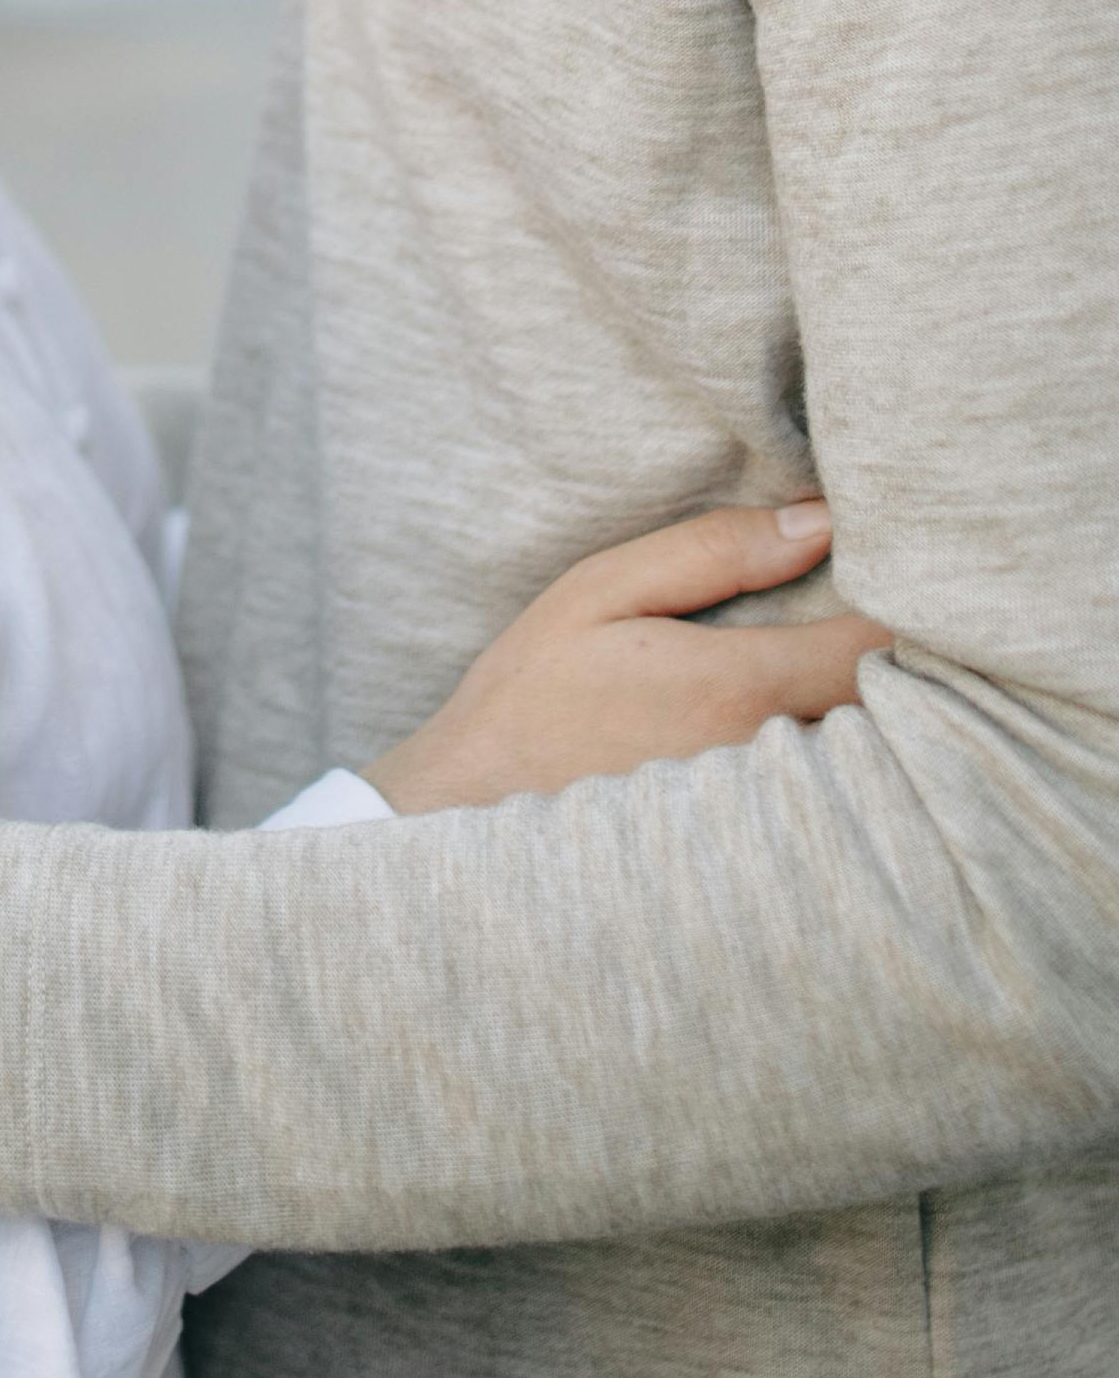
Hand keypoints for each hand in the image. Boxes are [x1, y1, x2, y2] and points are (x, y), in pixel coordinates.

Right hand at [367, 502, 890, 813]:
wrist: (470, 818)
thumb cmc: (531, 697)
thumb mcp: (601, 592)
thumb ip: (714, 551)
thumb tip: (822, 520)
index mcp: (739, 689)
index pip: (879, 644)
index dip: (908, 605)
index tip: (896, 576)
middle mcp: (770, 764)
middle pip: (891, 710)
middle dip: (901, 661)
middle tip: (885, 618)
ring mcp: (767, 821)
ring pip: (866, 762)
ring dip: (870, 716)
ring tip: (846, 676)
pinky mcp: (756, 857)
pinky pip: (831, 806)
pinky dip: (839, 770)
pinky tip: (806, 741)